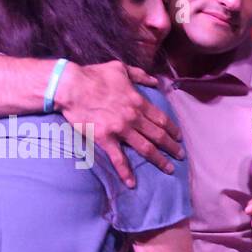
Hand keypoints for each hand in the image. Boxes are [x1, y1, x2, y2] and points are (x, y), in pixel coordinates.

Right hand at [57, 60, 182, 186]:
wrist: (71, 86)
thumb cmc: (94, 75)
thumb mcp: (120, 68)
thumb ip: (140, 75)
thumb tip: (155, 81)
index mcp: (138, 102)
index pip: (162, 119)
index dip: (173, 130)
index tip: (179, 138)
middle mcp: (133, 117)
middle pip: (159, 136)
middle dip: (172, 147)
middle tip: (180, 156)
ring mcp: (120, 129)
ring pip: (146, 148)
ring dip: (159, 160)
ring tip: (169, 169)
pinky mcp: (105, 139)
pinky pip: (118, 158)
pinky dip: (126, 172)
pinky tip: (131, 183)